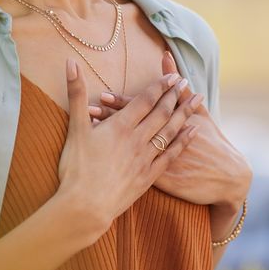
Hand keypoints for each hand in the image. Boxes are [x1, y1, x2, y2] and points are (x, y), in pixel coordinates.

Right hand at [57, 58, 200, 238]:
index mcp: (120, 126)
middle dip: (175, 95)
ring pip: (170, 131)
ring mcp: (145, 158)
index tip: (172, 76)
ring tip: (197, 100)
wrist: (85, 207)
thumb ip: (76, 93)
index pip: (145, 100)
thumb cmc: (76, 168)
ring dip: (185, 113)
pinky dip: (184, 141)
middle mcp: (137, 139)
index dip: (159, 86)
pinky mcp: (149, 176)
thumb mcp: (74, 128)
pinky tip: (193, 132)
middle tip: (186, 82)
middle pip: (161, 113)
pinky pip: (171, 154)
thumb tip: (70, 61)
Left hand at [88, 51, 252, 209]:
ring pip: (127, 148)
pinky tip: (100, 159)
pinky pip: (132, 170)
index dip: (122, 103)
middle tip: (88, 109)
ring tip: (90, 130)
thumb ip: (178, 87)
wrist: (226, 177)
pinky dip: (117, 162)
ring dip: (108, 139)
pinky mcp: (158, 181)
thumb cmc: (212, 141)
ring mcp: (158, 162)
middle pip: (132, 127)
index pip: (142, 110)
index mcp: (170, 123)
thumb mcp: (198, 113)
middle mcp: (161, 141)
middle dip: (109, 118)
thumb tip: (166, 56)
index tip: (103, 94)